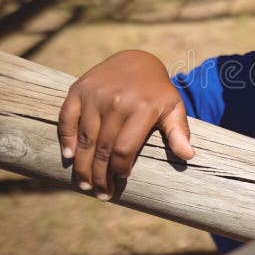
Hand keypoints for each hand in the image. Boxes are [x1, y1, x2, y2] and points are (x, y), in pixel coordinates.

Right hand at [57, 50, 193, 199]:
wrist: (136, 60)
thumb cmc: (157, 91)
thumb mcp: (173, 108)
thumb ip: (179, 132)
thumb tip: (188, 156)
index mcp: (142, 108)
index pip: (125, 149)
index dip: (120, 170)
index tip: (120, 181)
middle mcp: (117, 101)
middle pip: (103, 149)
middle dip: (100, 176)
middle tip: (100, 194)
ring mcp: (95, 95)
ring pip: (85, 138)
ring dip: (82, 165)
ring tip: (84, 185)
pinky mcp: (78, 90)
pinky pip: (67, 118)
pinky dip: (66, 138)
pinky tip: (68, 156)